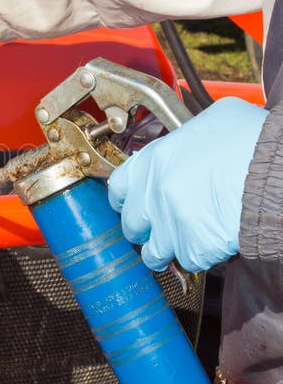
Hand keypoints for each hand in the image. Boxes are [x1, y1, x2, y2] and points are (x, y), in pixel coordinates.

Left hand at [107, 97, 266, 271]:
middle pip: (132, 225)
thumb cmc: (251, 140)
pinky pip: (188, 262)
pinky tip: (211, 243)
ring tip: (183, 243)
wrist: (277, 169)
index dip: (126, 199)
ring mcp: (171, 224)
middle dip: (145, 229)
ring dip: (166, 250)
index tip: (133, 205)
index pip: (117, 188)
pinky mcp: (193, 248)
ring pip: (153, 252)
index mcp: (153, 161)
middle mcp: (154, 193)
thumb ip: (186, 139)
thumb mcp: (211, 121)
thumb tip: (190, 145)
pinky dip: (198, 257)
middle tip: (162, 226)